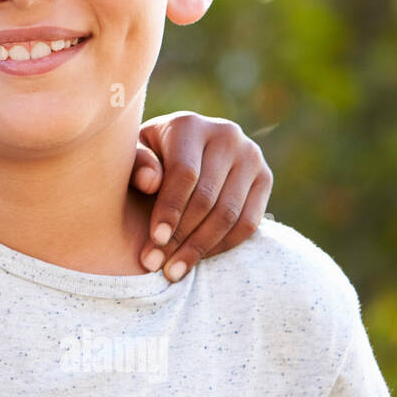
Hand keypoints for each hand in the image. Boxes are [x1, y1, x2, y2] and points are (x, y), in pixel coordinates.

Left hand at [131, 111, 272, 281]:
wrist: (179, 150)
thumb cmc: (147, 157)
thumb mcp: (132, 156)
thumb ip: (136, 165)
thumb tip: (151, 182)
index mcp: (189, 125)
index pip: (184, 175)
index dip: (170, 211)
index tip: (154, 242)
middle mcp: (226, 135)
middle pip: (207, 198)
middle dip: (181, 238)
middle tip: (158, 266)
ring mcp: (250, 156)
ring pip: (229, 214)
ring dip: (201, 248)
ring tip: (174, 271)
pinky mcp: (265, 178)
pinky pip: (249, 222)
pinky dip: (223, 245)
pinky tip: (197, 259)